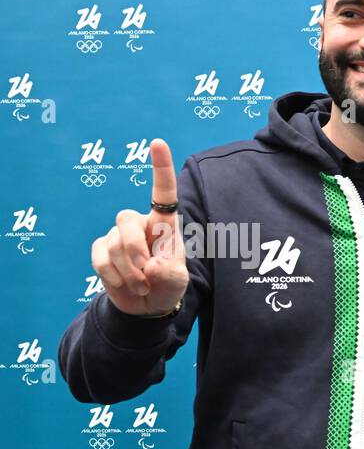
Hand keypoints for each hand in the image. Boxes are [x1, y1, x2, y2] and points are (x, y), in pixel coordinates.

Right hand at [91, 139, 188, 316]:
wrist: (146, 305)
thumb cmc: (167, 285)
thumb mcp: (177, 281)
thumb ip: (169, 272)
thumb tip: (150, 265)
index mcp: (164, 223)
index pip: (162, 193)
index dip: (160, 168)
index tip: (158, 143)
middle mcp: (140, 223)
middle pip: (126, 221)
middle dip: (134, 249)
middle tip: (147, 273)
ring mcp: (117, 235)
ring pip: (114, 246)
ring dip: (130, 272)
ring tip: (143, 284)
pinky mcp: (102, 249)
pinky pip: (101, 259)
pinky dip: (114, 277)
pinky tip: (126, 285)